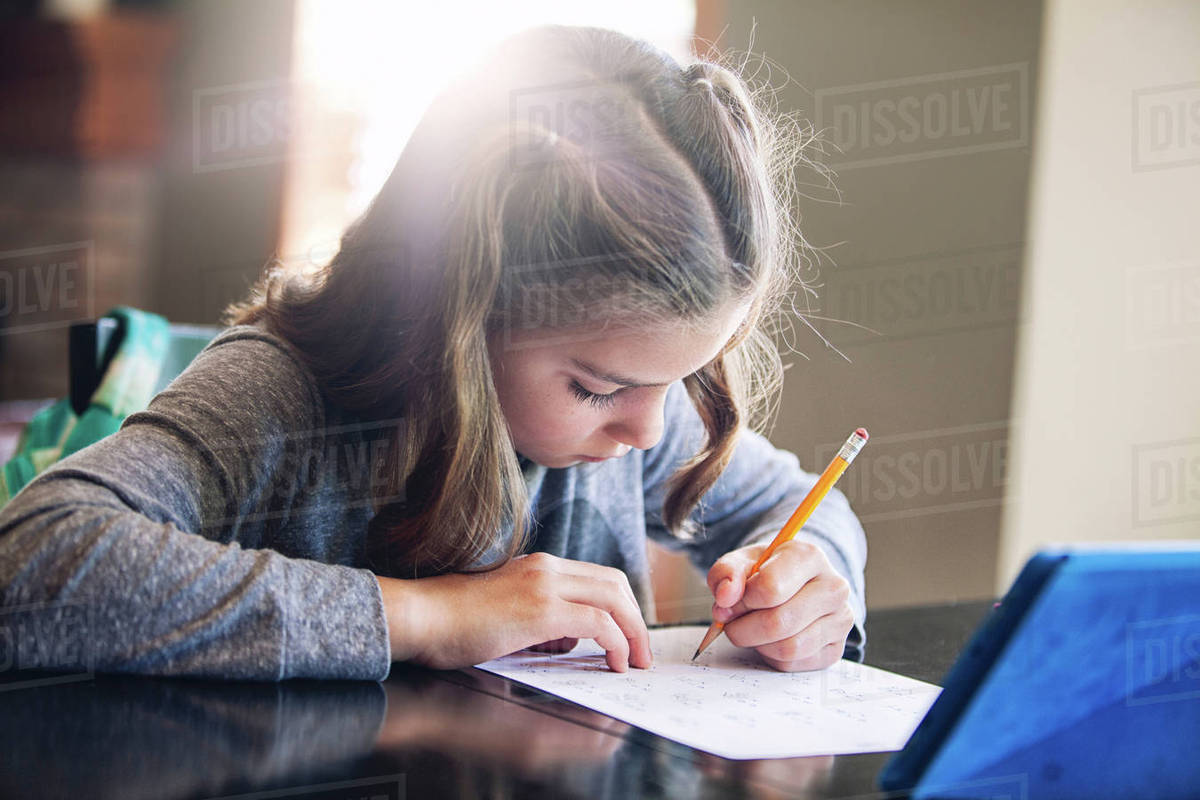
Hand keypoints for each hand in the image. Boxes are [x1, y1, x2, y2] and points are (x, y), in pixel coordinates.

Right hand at [378, 552, 652, 672]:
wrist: (421, 616)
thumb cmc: (452, 621)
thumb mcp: (506, 614)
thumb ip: (540, 622)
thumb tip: (565, 642)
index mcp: (539, 566)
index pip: (598, 577)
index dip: (621, 606)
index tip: (630, 635)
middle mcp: (547, 568)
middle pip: (614, 583)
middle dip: (636, 618)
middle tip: (642, 651)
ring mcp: (545, 585)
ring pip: (613, 598)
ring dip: (633, 631)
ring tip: (636, 660)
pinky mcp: (541, 610)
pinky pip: (598, 623)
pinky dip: (616, 643)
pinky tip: (615, 663)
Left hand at [706, 539, 854, 671]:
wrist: (794, 586)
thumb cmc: (766, 573)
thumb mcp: (740, 563)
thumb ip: (726, 573)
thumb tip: (726, 595)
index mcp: (810, 556)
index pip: (770, 587)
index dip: (740, 601)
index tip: (728, 602)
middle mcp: (833, 587)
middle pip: (778, 622)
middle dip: (743, 628)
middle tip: (731, 623)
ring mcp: (840, 620)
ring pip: (787, 648)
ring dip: (756, 644)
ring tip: (751, 629)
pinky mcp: (836, 649)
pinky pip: (794, 663)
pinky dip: (772, 656)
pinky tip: (770, 639)